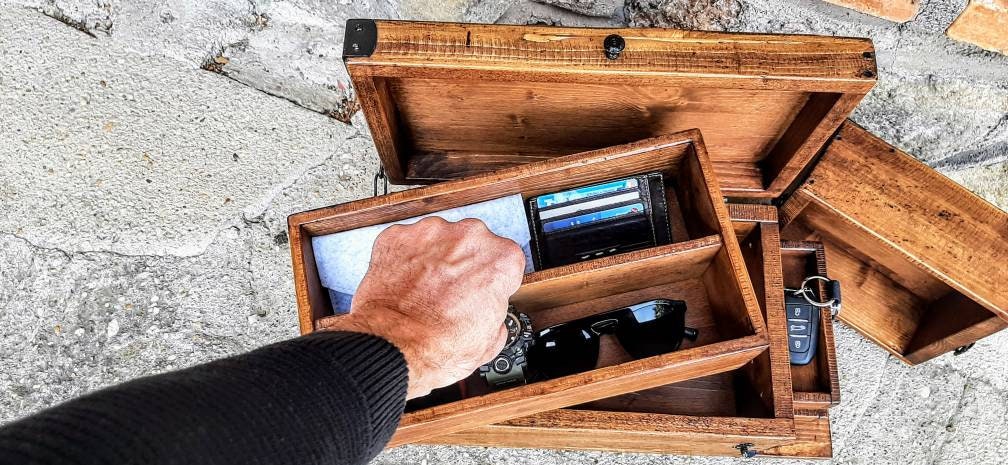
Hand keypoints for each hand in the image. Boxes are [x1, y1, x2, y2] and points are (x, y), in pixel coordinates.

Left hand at [338, 217, 525, 398]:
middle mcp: (469, 237)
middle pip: (473, 243)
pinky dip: (406, 259)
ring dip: (435, 259)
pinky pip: (407, 243)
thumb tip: (489, 315)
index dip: (493, 278)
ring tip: (426, 290)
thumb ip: (496, 314)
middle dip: (464, 263)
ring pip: (439, 239)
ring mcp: (431, 232)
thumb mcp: (490, 340)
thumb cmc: (441, 344)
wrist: (394, 346)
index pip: (507, 259)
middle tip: (452, 293)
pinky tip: (406, 283)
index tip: (483, 290)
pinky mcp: (398, 236)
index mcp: (502, 258)